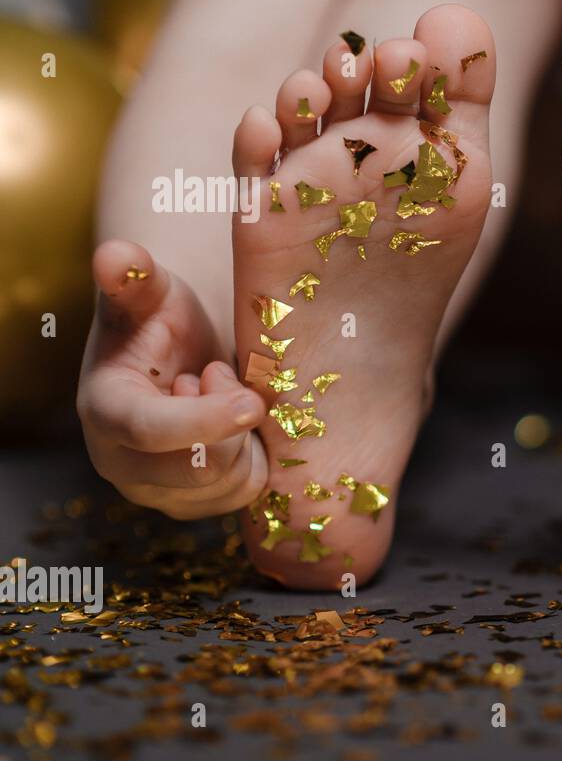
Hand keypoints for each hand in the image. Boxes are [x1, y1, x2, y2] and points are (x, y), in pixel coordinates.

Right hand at [77, 240, 267, 519]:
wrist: (182, 354)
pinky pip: (247, 493)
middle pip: (201, 467)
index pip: (151, 430)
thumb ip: (133, 275)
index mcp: (106, 411)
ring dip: (243, 436)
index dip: (204, 420)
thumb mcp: (151, 292)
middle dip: (230, 420)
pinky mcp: (197, 504)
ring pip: (229, 484)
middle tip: (219, 370)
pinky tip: (237, 424)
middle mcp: (123, 464)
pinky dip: (256, 457)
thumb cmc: (161, 319)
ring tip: (218, 392)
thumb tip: (115, 255)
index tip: (252, 402)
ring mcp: (160, 492)